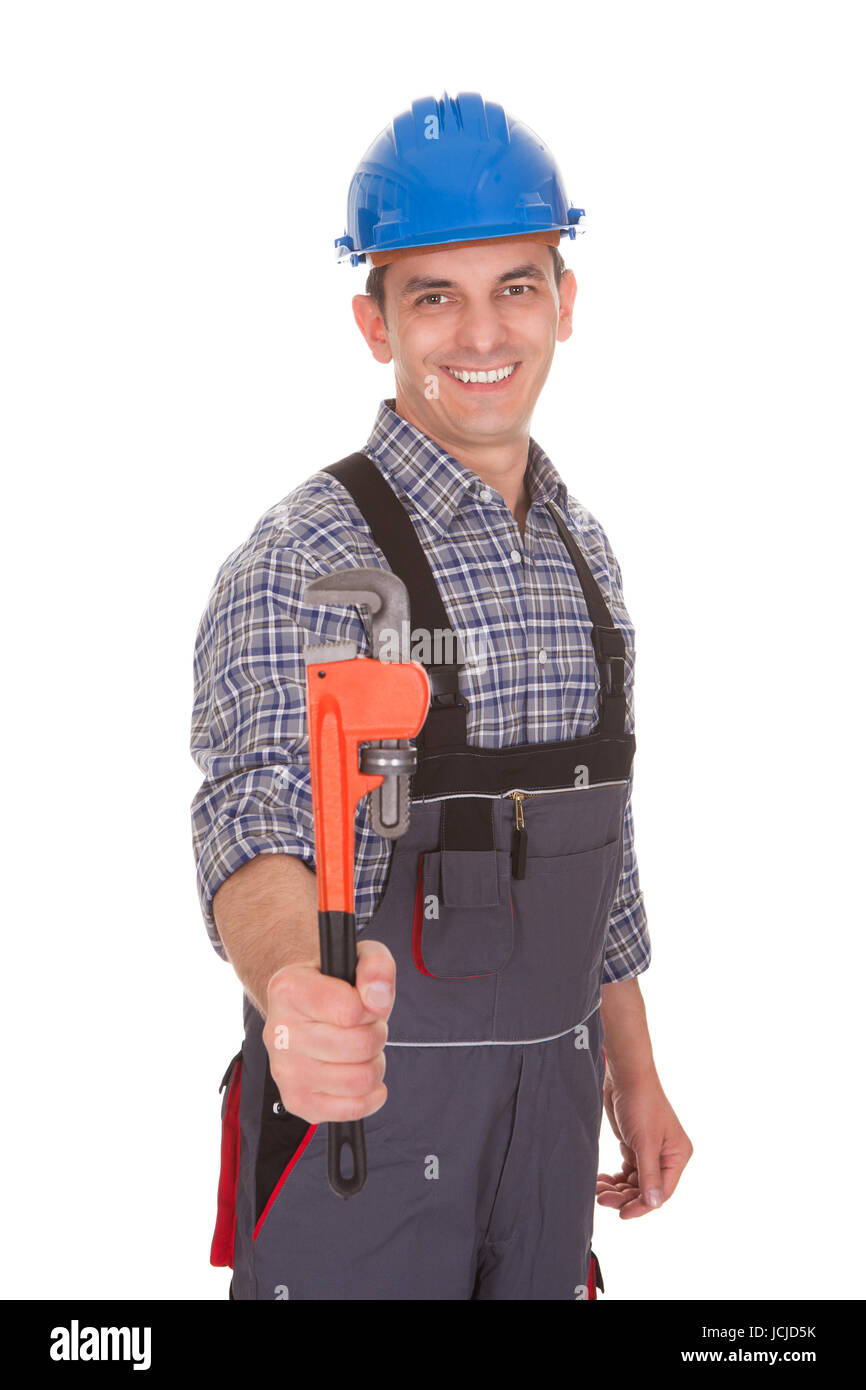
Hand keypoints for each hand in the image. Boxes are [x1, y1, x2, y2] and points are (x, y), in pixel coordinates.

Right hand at [263, 939, 394, 1124]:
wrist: (303, 1008)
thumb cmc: (336, 983)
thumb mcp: (360, 957)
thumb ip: (376, 966)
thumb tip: (378, 999)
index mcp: (287, 990)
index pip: (351, 1010)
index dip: (371, 1006)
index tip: (363, 1001)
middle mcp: (279, 1032)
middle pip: (360, 1046)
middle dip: (376, 1034)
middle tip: (365, 1026)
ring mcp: (284, 1071)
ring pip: (359, 1080)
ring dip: (375, 1063)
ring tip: (361, 1049)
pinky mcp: (296, 1100)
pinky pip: (351, 1109)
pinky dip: (370, 1095)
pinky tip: (361, 1073)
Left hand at [597, 1071, 692, 1218]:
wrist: (624, 1075)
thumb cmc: (640, 1103)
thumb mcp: (644, 1141)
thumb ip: (648, 1174)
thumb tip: (654, 1203)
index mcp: (677, 1155)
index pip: (662, 1191)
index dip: (642, 1205)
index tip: (622, 1214)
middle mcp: (667, 1156)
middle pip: (646, 1188)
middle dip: (625, 1195)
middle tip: (602, 1198)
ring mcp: (650, 1152)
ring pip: (635, 1182)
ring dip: (617, 1188)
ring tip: (598, 1190)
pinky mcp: (635, 1146)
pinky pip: (627, 1171)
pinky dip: (615, 1178)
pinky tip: (601, 1181)